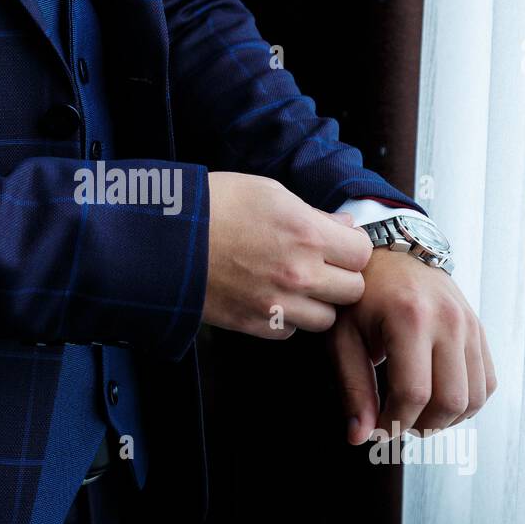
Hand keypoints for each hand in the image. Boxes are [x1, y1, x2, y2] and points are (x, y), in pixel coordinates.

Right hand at [203, 172, 372, 338]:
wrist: (163, 241)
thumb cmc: (212, 206)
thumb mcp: (268, 192)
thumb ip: (312, 213)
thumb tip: (342, 226)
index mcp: (305, 234)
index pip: (361, 252)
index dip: (351, 246)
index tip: (338, 243)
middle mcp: (299, 273)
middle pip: (352, 290)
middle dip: (341, 277)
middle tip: (321, 265)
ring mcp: (277, 304)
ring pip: (327, 319)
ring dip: (318, 303)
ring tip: (296, 285)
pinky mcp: (255, 325)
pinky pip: (291, 331)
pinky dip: (287, 318)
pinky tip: (270, 297)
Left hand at [332, 246, 496, 443]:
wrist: (393, 253)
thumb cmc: (361, 295)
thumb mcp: (343, 336)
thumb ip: (353, 387)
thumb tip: (360, 437)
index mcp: (410, 318)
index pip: (413, 393)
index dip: (395, 422)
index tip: (378, 429)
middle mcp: (448, 321)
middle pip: (450, 401)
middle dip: (423, 426)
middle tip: (398, 424)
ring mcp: (470, 325)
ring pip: (475, 397)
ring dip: (447, 420)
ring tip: (417, 415)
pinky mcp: (479, 330)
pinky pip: (487, 382)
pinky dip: (467, 403)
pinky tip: (438, 400)